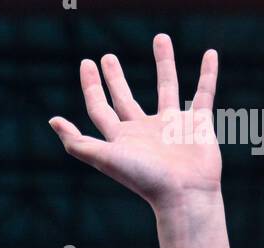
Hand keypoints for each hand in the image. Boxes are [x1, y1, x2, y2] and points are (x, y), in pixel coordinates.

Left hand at [49, 34, 220, 209]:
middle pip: (125, 100)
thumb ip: (78, 143)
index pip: (100, 109)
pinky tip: (210, 54)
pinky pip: (204, 92)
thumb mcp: (106, 158)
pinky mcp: (197, 123)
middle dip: (115, 78)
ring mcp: (171, 126)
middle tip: (107, 57)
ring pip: (166, 87)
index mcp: (121, 139)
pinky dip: (208, 74)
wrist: (184, 195)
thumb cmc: (144, 179)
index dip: (91, 87)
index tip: (86, 62)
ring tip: (160, 37)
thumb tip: (52, 121)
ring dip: (164, 63)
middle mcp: (144, 131)